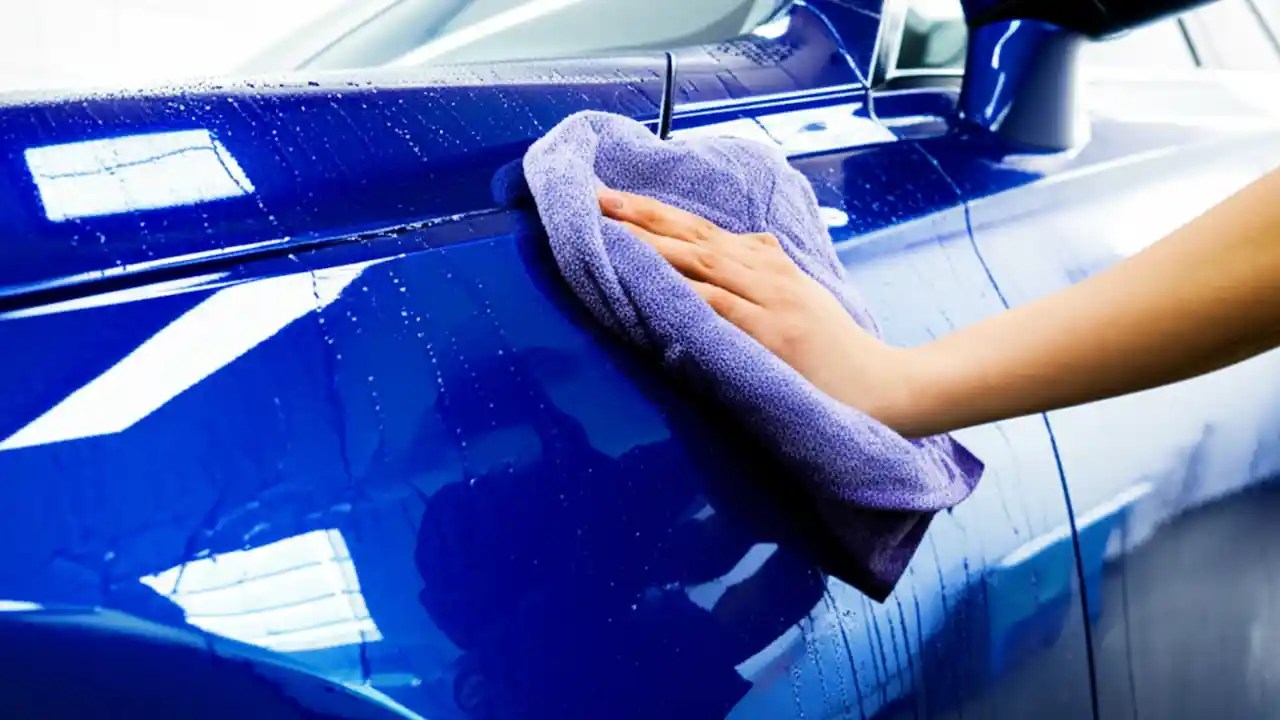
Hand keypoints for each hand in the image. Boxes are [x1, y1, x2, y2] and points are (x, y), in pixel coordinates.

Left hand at [597, 187, 918, 430]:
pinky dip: (682, 288)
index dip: (655, 212)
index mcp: (769, 263)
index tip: (612, 196)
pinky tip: (649, 278)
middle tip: (593, 195)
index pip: (701, 228)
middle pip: (693, 233)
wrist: (886, 389)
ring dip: (650, 243)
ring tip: (607, 227)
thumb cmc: (835, 354)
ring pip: (700, 260)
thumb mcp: (798, 300)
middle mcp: (768, 271)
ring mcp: (771, 301)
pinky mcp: (773, 334)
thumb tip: (724, 254)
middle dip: (641, 214)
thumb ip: (760, 277)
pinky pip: (717, 305)